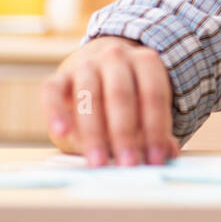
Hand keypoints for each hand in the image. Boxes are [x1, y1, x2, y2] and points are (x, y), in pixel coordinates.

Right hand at [39, 35, 181, 166]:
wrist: (95, 73)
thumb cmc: (125, 100)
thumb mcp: (145, 109)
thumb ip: (155, 130)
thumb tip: (169, 153)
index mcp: (145, 61)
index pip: (153, 95)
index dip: (156, 129)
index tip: (156, 159)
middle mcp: (115, 57)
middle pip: (121, 95)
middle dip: (126, 134)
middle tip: (129, 164)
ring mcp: (85, 65)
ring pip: (89, 96)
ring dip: (95, 132)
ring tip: (99, 162)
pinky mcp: (58, 77)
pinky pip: (52, 92)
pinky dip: (56, 111)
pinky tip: (62, 131)